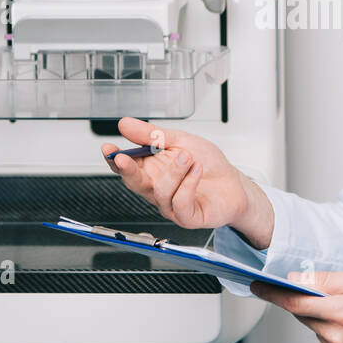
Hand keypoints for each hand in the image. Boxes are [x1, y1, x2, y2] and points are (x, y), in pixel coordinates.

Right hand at [102, 117, 273, 246]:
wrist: (234, 184)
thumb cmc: (207, 164)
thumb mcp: (180, 140)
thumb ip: (153, 134)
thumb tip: (125, 124)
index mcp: (151, 170)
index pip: (126, 167)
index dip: (114, 159)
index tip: (108, 148)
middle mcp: (157, 189)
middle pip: (134, 184)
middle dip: (127, 170)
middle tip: (124, 157)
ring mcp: (171, 205)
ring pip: (160, 192)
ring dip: (173, 171)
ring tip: (188, 156)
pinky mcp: (188, 217)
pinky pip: (180, 204)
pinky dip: (188, 185)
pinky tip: (196, 171)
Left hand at [250, 270, 342, 342]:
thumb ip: (327, 280)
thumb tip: (297, 280)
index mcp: (342, 312)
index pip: (295, 303)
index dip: (273, 294)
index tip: (258, 286)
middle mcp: (337, 336)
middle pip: (304, 316)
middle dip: (308, 303)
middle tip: (330, 296)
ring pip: (315, 329)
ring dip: (323, 319)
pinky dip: (331, 333)